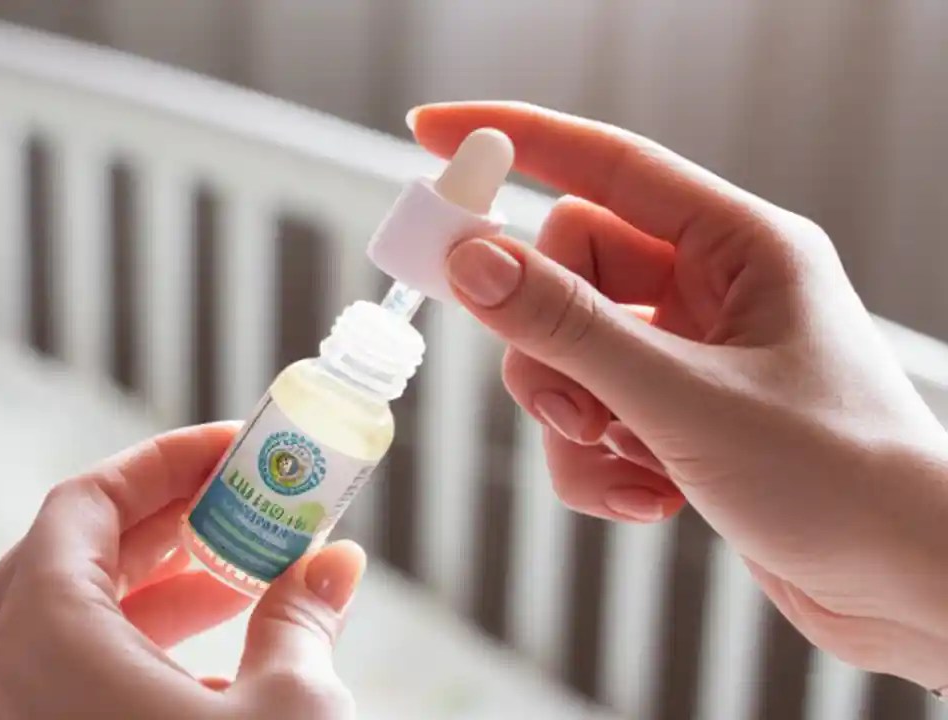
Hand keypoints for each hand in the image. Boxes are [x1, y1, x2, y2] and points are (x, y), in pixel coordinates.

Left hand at [0, 423, 365, 718]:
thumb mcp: (288, 706)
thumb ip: (301, 617)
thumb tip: (336, 563)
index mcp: (45, 638)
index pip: (85, 501)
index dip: (165, 461)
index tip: (234, 446)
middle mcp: (2, 676)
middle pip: (77, 554)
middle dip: (170, 520)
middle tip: (244, 501)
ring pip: (76, 620)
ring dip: (163, 586)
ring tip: (248, 573)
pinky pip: (73, 676)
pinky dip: (140, 648)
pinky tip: (220, 656)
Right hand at [411, 101, 947, 688]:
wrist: (909, 591)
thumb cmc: (845, 482)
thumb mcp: (688, 399)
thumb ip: (571, 328)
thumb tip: (473, 260)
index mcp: (740, 248)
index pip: (604, 165)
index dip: (513, 141)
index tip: (432, 135)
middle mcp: (712, 290)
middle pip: (568, 273)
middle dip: (549, 346)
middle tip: (567, 404)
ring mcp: (692, 354)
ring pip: (568, 351)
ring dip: (571, 418)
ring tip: (626, 463)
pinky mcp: (677, 415)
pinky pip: (589, 414)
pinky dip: (595, 462)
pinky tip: (648, 497)